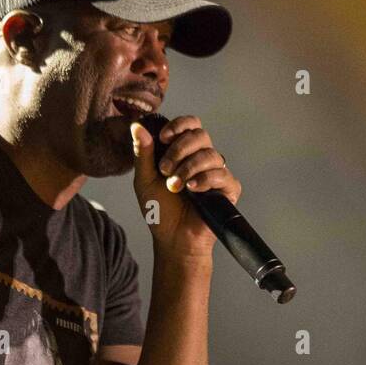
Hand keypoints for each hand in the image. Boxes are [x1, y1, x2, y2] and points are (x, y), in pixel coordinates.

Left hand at [131, 117, 241, 257]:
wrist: (173, 239)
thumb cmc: (160, 212)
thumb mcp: (145, 180)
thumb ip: (142, 153)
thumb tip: (137, 126)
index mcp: (184, 152)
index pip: (190, 125)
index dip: (179, 125)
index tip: (164, 137)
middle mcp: (202, 159)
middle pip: (201, 135)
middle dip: (180, 149)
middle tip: (165, 169)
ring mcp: (216, 173)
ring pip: (210, 154)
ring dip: (188, 168)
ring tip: (174, 186)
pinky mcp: (228, 189)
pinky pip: (222, 174)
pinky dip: (205, 180)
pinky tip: (193, 190)